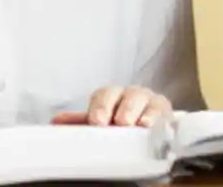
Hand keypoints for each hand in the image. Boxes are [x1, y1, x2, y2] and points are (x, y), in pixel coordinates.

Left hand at [51, 86, 172, 126]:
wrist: (146, 127)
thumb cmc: (119, 123)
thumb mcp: (100, 123)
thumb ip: (81, 122)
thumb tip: (56, 121)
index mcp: (112, 96)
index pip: (105, 95)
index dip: (101, 106)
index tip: (97, 121)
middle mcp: (132, 95)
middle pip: (129, 96)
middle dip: (124, 108)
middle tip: (119, 122)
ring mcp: (151, 103)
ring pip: (148, 102)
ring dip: (143, 113)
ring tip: (138, 124)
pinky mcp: (166, 114)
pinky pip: (164, 113)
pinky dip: (158, 119)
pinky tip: (152, 126)